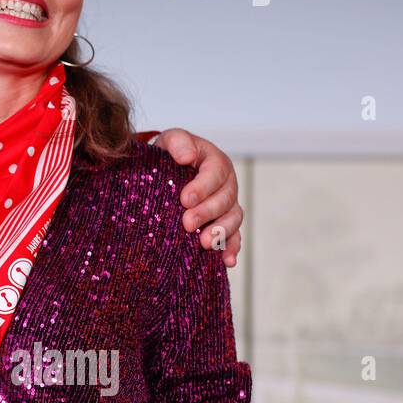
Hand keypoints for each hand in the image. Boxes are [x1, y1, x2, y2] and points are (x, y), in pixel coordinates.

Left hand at [153, 128, 243, 266]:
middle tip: (187, 224)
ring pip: (233, 219)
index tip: (184, 199)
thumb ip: (178, 142)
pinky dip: (231, 248)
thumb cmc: (169, 155)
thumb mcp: (170, 140)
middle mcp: (226, 183)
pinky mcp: (223, 222)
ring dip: (221, 232)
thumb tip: (186, 156)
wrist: (168, 169)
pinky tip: (226, 261)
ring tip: (205, 243)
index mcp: (215, 161)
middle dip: (208, 212)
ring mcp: (227, 205)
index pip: (215, 172)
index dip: (202, 187)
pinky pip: (234, 237)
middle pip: (226, 199)